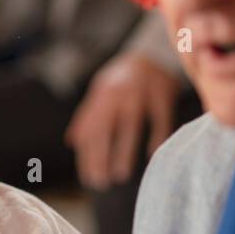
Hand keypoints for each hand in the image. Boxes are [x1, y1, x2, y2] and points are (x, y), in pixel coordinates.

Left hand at [66, 52, 180, 190]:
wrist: (152, 51)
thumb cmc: (122, 79)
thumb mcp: (101, 92)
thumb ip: (87, 115)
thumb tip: (71, 141)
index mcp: (102, 95)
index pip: (90, 129)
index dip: (88, 154)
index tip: (88, 177)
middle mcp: (118, 93)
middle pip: (105, 128)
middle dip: (100, 156)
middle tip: (99, 182)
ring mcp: (140, 92)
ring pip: (129, 125)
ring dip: (123, 151)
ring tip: (119, 174)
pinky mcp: (163, 93)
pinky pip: (159, 119)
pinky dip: (156, 137)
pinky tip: (152, 156)